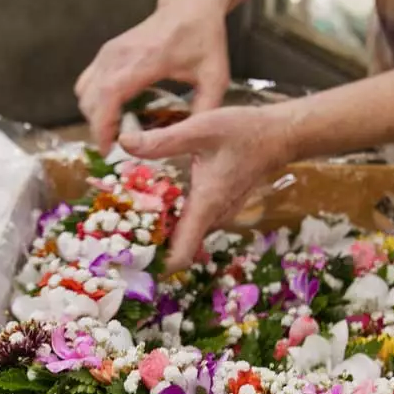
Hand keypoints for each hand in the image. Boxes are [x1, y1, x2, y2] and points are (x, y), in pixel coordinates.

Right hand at [75, 0, 230, 150]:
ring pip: (84, 91)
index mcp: (145, 60)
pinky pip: (87, 82)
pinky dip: (94, 102)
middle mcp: (119, 54)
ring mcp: (109, 52)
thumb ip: (205, 110)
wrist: (190, 5)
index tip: (108, 149)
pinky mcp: (106, 52)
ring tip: (117, 131)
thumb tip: (195, 142)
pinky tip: (115, 113)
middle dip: (98, 127)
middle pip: (91, 97)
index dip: (103, 125)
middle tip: (116, 147)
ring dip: (94, 115)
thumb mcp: (214, 77)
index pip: (109, 94)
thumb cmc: (204, 39)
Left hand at [121, 105, 298, 271]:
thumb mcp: (200, 129)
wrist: (278, 134)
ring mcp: (218, 214)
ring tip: (127, 215)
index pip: (181, 254)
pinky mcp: (219, 207)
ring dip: (159, 229)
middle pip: (178, 246)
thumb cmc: (244, 131)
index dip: (155, 264)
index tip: (129, 260)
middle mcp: (213, 218)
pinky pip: (192, 222)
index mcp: (206, 206)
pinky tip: (153, 201)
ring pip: (184, 234)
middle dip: (148, 244)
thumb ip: (162, 140)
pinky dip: (172, 218)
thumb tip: (124, 142)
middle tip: (115, 232)